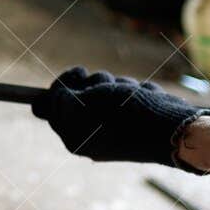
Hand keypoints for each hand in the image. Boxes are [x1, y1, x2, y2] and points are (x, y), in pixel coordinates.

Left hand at [32, 67, 209, 172]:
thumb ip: (58, 101)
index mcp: (74, 137)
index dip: (62, 84)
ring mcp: (114, 125)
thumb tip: (36, 103)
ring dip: (116, 84)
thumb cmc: (124, 115)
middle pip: (79, 93)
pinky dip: (135, 89)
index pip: (52, 104)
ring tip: (130, 93)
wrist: (172, 127)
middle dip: (95, 82)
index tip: (76, 72)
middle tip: (107, 86)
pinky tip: (145, 96)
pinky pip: (126, 91)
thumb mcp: (81, 105)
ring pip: (104, 88)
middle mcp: (91, 134)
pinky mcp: (135, 117)